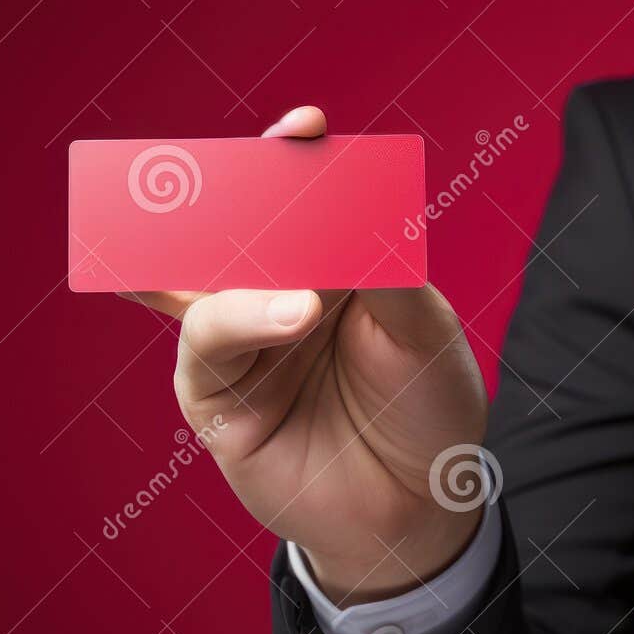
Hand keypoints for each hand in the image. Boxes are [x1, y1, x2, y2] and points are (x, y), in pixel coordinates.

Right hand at [126, 106, 488, 604]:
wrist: (423, 507)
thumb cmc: (426, 408)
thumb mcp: (420, 325)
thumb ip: (377, 268)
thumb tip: (336, 212)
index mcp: (326, 266)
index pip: (297, 199)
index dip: (293, 159)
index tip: (308, 126)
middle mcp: (274, 295)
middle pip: (233, 227)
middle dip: (231, 190)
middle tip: (248, 165)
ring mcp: (241, 345)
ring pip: (209, 281)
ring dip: (246, 267)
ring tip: (310, 293)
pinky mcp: (216, 398)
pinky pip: (206, 345)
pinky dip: (239, 319)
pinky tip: (292, 314)